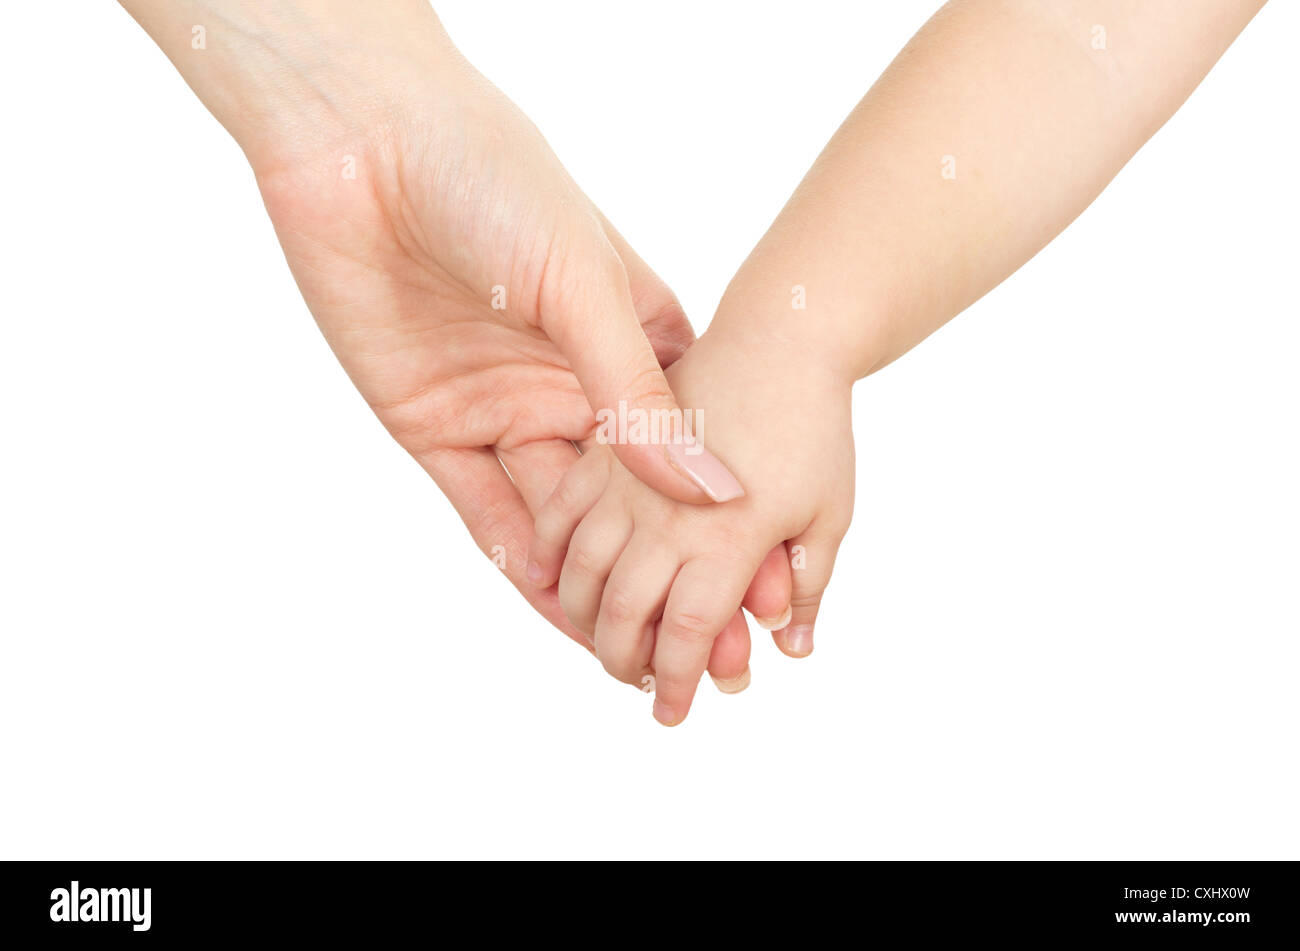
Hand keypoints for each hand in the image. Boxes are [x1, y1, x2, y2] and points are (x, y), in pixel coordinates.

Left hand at [118, 1, 786, 677]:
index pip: (686, 442)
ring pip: (560, 518)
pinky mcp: (436, 426)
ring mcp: (505, 407)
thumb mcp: (582, 283)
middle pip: (628, 497)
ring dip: (594, 582)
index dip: (720, 514)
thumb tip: (712, 493)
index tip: (760, 581)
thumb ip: (638, 394)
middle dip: (665, 570)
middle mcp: (572, 381)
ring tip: (633, 650)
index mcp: (629, 337)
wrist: (360, 141)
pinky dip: (517, 560)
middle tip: (707, 646)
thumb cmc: (491, 178)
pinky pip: (484, 509)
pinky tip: (558, 606)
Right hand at [528, 323, 855, 723]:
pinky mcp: (606, 446)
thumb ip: (804, 584)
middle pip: (625, 613)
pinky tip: (549, 574)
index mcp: (725, 539)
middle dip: (624, 661)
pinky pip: (559, 508)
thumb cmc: (813, 428)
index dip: (677, 682)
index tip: (674, 712)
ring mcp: (629, 478)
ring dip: (584, 616)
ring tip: (599, 638)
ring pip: (582, 569)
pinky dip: (549, 547)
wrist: (781, 337)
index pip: (687, 637)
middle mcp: (665, 515)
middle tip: (634, 681)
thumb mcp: (827, 512)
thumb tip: (792, 648)